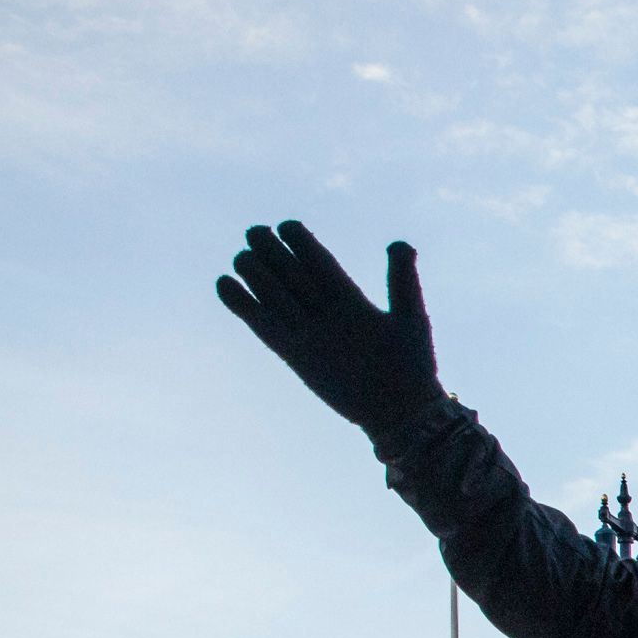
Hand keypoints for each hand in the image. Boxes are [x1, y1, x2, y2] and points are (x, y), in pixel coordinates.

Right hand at [216, 222, 448, 437]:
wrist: (402, 412)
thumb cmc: (413, 366)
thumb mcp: (410, 316)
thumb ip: (402, 279)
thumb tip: (400, 243)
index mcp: (351, 300)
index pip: (320, 264)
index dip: (302, 243)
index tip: (287, 225)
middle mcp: (326, 314)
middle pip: (292, 275)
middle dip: (273, 252)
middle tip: (255, 231)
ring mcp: (309, 334)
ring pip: (275, 297)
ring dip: (256, 274)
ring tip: (243, 256)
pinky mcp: (294, 355)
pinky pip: (263, 326)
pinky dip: (243, 306)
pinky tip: (224, 283)